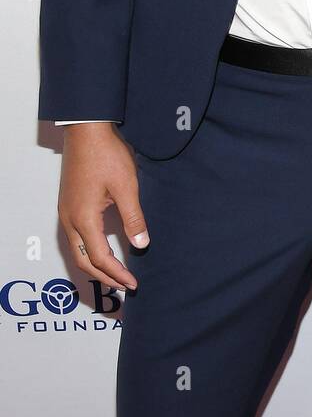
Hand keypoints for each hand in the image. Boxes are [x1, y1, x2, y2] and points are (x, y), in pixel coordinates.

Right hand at [58, 123, 147, 291]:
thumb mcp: (127, 187)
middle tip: (125, 285)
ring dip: (95, 265)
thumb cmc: (106, 155)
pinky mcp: (68, 204)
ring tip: (115, 274)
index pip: (100, 258)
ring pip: (77, 250)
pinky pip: (75, 237)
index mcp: (83, 218)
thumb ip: (134, 218)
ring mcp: (66, 212)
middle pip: (84, 260)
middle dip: (104, 276)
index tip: (134, 283)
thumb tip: (142, 245)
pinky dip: (89, 250)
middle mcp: (69, 219)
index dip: (117, 274)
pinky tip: (102, 249)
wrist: (87, 131)